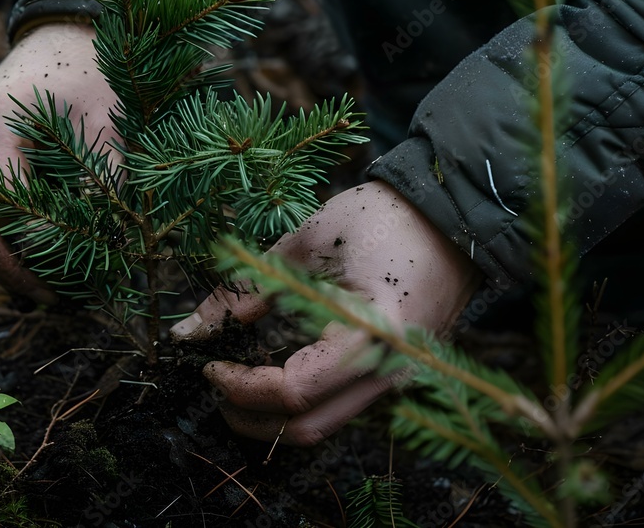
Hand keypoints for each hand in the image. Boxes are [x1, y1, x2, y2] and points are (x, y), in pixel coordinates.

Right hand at [0, 22, 117, 304]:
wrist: (71, 24)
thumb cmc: (98, 67)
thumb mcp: (112, 124)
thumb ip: (105, 185)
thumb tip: (113, 252)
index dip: (30, 260)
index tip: (72, 289)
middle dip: (14, 269)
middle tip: (59, 301)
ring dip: (10, 255)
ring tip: (55, 286)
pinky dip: (10, 230)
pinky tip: (44, 253)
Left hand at [170, 180, 482, 445]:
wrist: (454, 216)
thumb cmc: (381, 217)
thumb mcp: (305, 242)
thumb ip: (247, 288)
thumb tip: (190, 330)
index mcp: (371, 335)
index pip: (294, 390)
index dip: (241, 386)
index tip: (209, 366)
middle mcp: (392, 372)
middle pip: (310, 427)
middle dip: (251, 418)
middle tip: (216, 387)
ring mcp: (401, 379)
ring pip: (328, 424)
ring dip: (275, 417)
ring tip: (238, 384)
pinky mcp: (399, 375)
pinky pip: (344, 406)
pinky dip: (304, 403)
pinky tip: (275, 377)